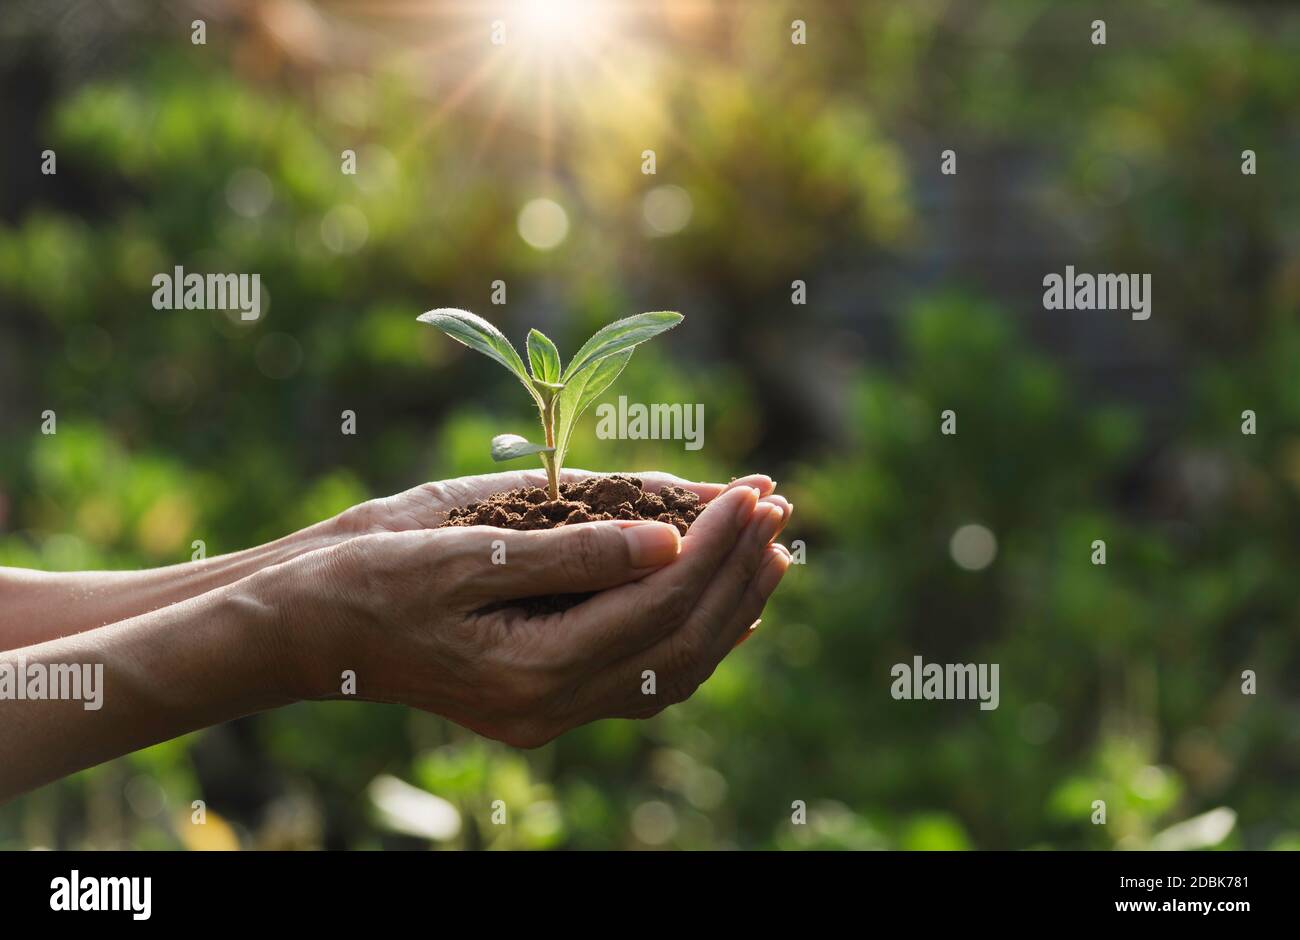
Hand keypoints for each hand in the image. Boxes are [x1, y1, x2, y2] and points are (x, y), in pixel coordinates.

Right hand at [279, 479, 791, 747]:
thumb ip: (573, 553)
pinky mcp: (545, 697)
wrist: (309, 627)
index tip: (751, 490)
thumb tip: (670, 541)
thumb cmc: (372, 578)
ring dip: (728, 606)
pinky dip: (693, 633)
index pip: (658, 607)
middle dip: (736, 573)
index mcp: (532, 673)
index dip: (714, 547)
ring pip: (672, 669)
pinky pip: (643, 675)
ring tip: (772, 546)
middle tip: (776, 507)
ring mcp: (551, 711)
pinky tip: (725, 599)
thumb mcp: (467, 554)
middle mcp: (551, 707)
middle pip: (680, 644)